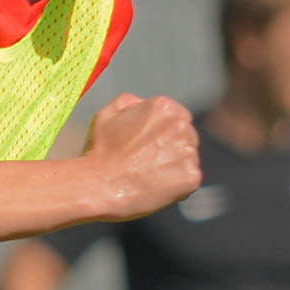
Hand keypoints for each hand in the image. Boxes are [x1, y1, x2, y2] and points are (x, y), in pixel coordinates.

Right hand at [81, 95, 201, 220]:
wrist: (99, 186)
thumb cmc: (99, 151)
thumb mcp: (107, 114)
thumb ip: (129, 102)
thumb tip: (142, 103)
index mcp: (164, 107)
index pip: (178, 117)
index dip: (164, 133)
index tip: (149, 146)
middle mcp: (180, 125)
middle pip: (188, 137)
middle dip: (172, 149)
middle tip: (147, 163)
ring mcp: (188, 151)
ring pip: (189, 158)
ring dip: (175, 166)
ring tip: (148, 176)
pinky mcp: (191, 176)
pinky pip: (190, 179)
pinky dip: (177, 186)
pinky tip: (156, 187)